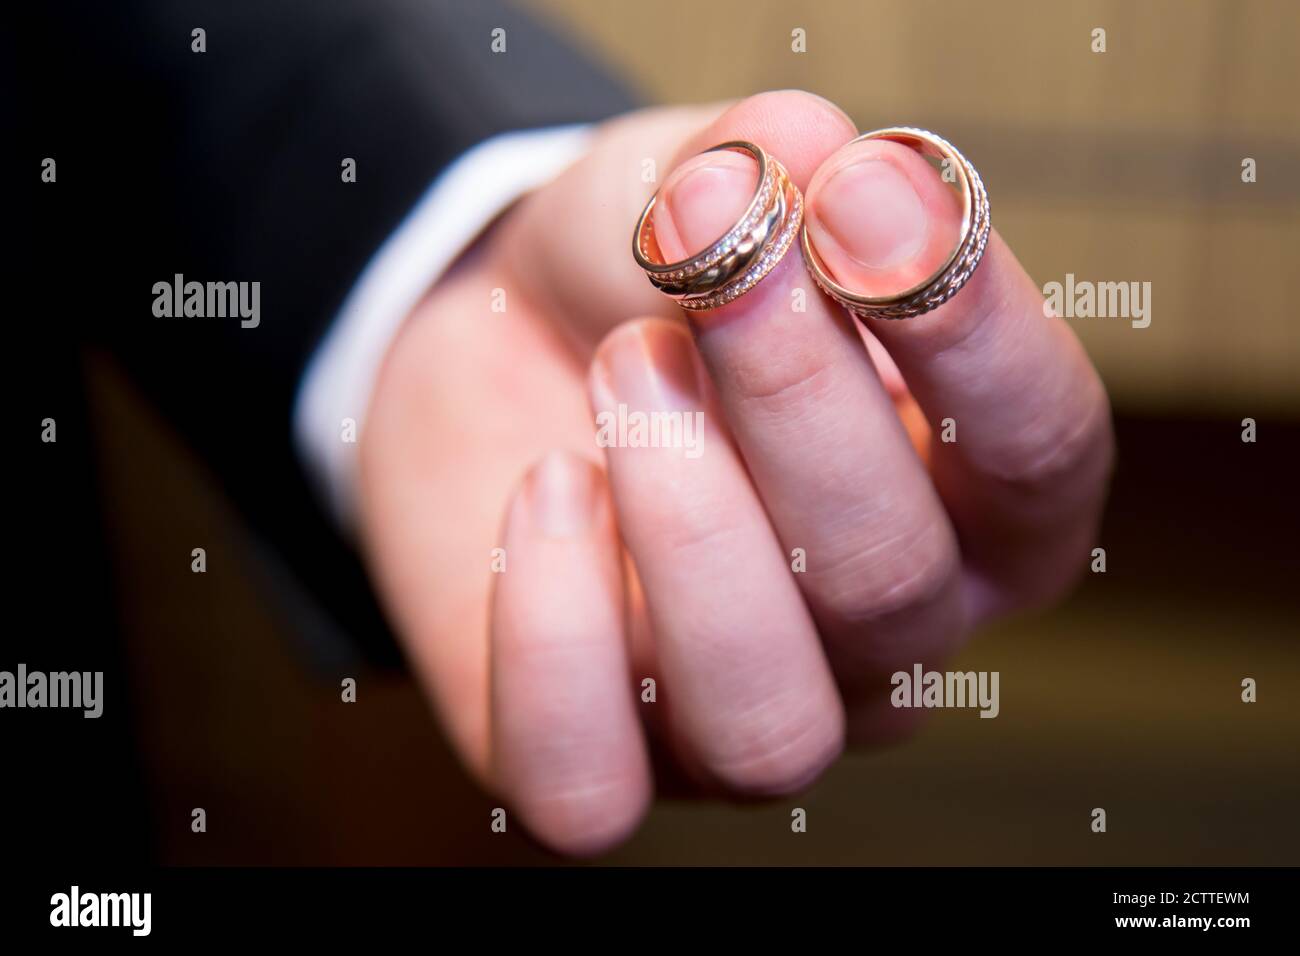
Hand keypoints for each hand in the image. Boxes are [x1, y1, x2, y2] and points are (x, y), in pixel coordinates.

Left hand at [357, 92, 1113, 854]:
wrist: (498, 344)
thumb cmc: (646, 277)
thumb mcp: (712, 186)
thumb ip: (775, 163)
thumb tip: (811, 162)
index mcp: (975, 498)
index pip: (1044, 455)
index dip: (971, 337)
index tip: (863, 205)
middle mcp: (888, 636)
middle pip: (892, 586)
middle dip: (796, 409)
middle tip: (712, 270)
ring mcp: (750, 716)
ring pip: (769, 728)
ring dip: (686, 531)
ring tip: (625, 371)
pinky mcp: (607, 762)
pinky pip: (589, 790)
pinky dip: (550, 638)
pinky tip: (543, 492)